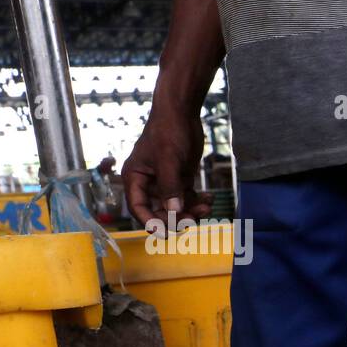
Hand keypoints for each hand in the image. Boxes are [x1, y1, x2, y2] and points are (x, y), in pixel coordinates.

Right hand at [122, 105, 212, 231]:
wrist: (182, 112)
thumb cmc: (169, 131)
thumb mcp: (169, 160)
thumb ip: (170, 187)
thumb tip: (174, 212)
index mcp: (135, 178)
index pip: (138, 207)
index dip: (150, 222)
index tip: (164, 234)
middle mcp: (148, 183)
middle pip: (159, 211)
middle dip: (177, 217)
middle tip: (195, 219)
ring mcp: (165, 182)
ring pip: (176, 207)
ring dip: (192, 211)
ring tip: (207, 207)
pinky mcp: (180, 179)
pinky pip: (188, 198)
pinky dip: (198, 202)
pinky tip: (210, 199)